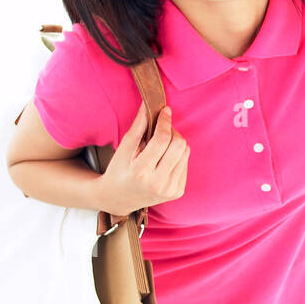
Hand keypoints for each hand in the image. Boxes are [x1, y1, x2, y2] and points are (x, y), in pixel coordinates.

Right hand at [97, 100, 188, 214]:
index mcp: (141, 172)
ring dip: (176, 142)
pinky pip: (185, 163)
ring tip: (162, 144)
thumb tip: (149, 105)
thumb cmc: (119, 169)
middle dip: (173, 131)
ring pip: (185, 153)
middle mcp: (158, 183)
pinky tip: (165, 158)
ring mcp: (170, 190)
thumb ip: (138, 126)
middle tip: (163, 128)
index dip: (165, 122)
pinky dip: (177, 155)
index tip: (165, 111)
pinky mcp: (177, 192)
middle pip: (178, 145)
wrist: (119, 198)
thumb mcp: (123, 148)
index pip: (162, 140)